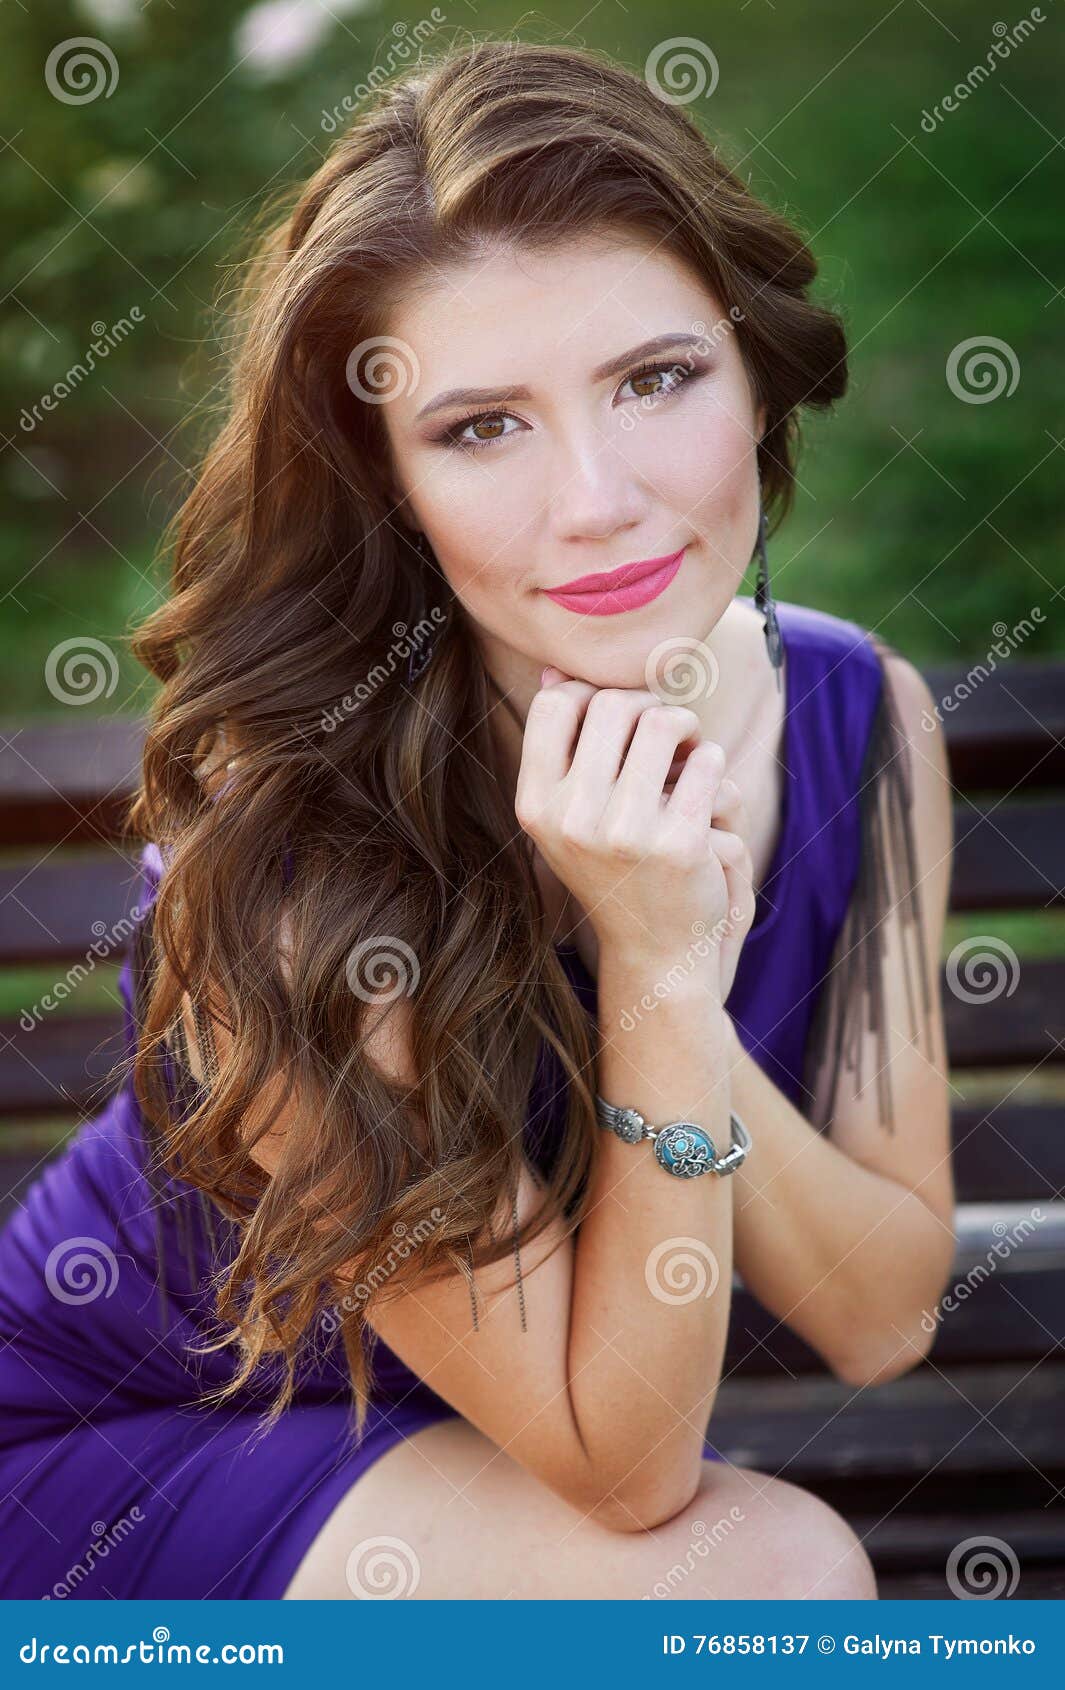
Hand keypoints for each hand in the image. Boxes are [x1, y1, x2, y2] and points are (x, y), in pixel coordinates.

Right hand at [514, 666, 755, 992]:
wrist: (656, 952)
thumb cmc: (614, 869)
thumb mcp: (570, 815)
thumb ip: (562, 745)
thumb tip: (556, 672)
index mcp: (535, 806)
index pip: (556, 705)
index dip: (592, 693)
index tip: (619, 715)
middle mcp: (572, 819)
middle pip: (613, 703)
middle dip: (647, 704)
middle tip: (665, 730)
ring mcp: (625, 833)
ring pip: (664, 722)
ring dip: (684, 725)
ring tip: (687, 747)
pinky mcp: (679, 844)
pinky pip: (705, 760)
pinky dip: (710, 761)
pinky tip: (705, 783)